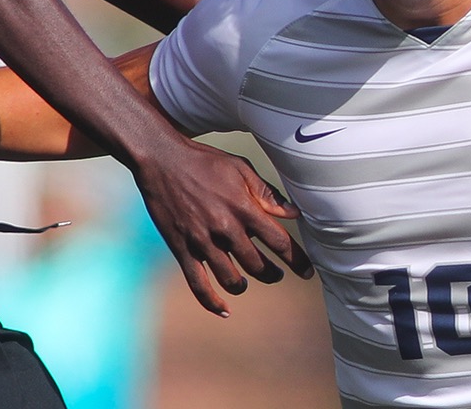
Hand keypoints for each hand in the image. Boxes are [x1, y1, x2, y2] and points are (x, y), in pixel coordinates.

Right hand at [130, 139, 313, 316]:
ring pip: (231, 279)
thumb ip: (267, 193)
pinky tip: (224, 310)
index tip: (308, 271)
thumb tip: (294, 213)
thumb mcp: (240, 168)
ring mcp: (202, 241)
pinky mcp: (182, 249)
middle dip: (272, 274)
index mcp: (244, 208)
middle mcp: (225, 228)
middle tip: (277, 274)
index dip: (297, 260)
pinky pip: (198, 284)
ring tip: (247, 281)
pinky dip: (212, 302)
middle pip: (257, 266)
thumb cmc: (205, 161)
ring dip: (243, 286)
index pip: (279, 242)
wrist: (161, 160)